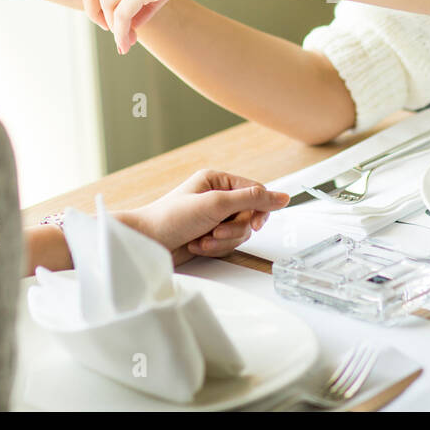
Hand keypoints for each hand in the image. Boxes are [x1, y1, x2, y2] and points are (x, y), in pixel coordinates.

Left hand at [127, 169, 290, 266]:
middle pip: (249, 215)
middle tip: (216, 230)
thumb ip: (252, 199)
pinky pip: (228, 244)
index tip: (255, 223)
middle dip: (233, 229)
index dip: (259, 209)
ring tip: (202, 238)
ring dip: (222, 240)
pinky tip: (197, 245)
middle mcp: (217, 197)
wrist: (147, 243)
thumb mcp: (216, 204)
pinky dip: (215, 248)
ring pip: (240, 232)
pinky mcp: (209, 236)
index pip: (255, 192)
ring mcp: (214, 218)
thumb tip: (283, 196)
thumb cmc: (171, 218)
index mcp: (218, 181)